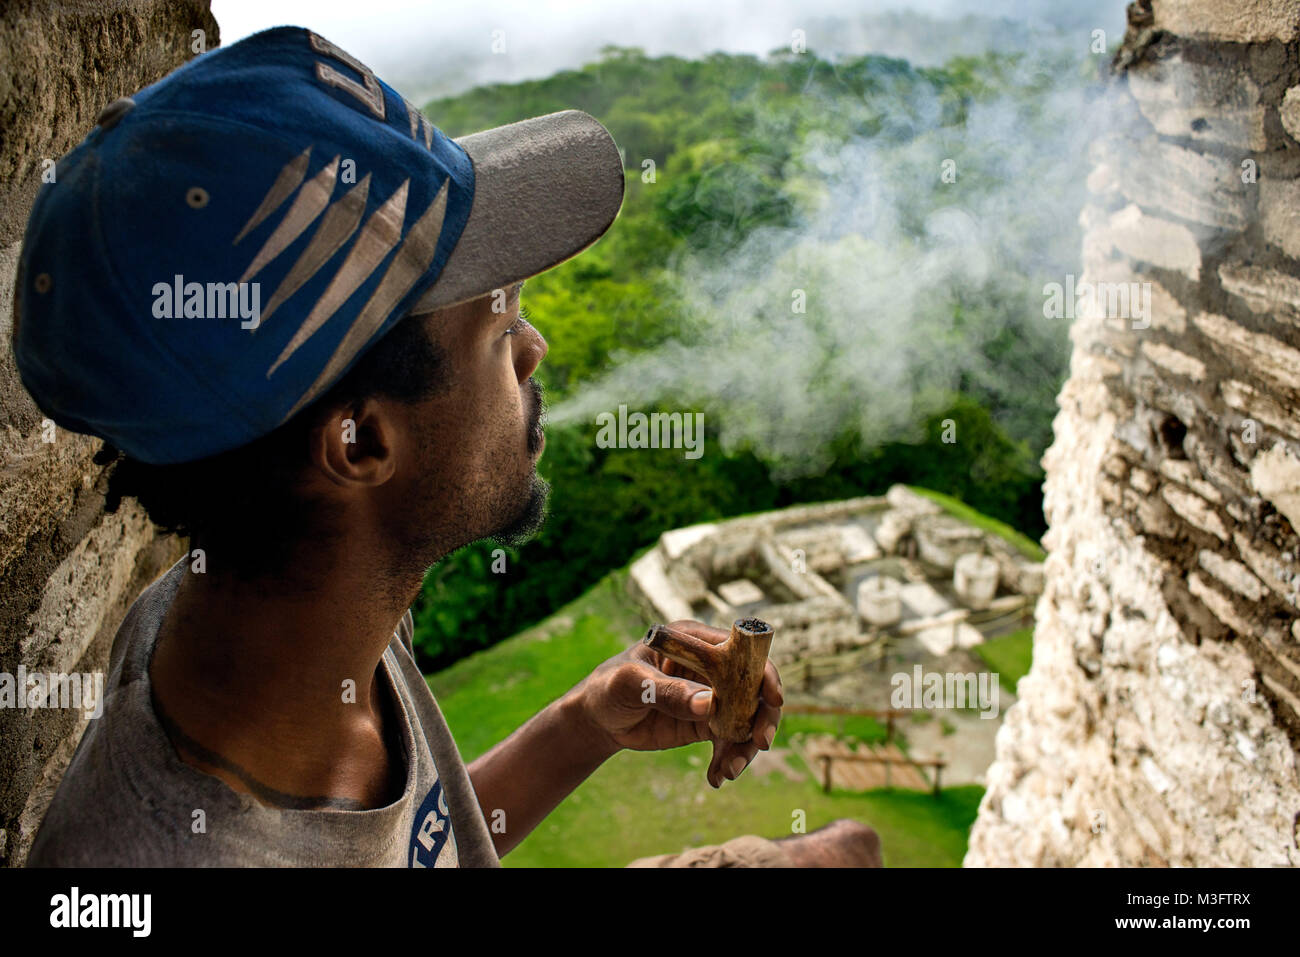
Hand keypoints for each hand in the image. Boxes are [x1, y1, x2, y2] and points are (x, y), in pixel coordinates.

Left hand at [570, 619, 782, 788]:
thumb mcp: (632, 684)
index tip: (773, 700)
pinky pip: (729, 741)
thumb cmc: (608, 687)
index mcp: (695, 642)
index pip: (741, 652)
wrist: (597, 719)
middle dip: (762, 716)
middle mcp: (710, 667)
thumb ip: (668, 692)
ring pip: (746, 718)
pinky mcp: (705, 723)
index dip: (763, 672)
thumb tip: (708, 705)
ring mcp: (711, 696)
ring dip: (745, 746)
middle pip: (753, 687)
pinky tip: (717, 777)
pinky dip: (729, 759)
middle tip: (758, 744)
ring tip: (729, 770)